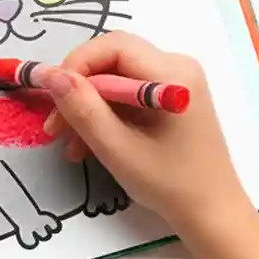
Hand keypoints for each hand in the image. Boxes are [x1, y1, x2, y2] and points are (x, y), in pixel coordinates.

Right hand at [42, 31, 249, 229]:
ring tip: (69, 144)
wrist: (211, 212)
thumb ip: (81, 108)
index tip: (50, 98)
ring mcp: (176, 81)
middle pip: (112, 59)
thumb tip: (47, 75)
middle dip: (78, 89)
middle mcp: (177, 67)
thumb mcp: (117, 148)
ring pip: (115, 78)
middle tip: (54, 126)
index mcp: (172, 74)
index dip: (75, 66)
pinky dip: (105, 114)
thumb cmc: (169, 183)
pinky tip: (89, 144)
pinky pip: (127, 93)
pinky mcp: (171, 97)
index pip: (113, 46)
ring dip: (87, 106)